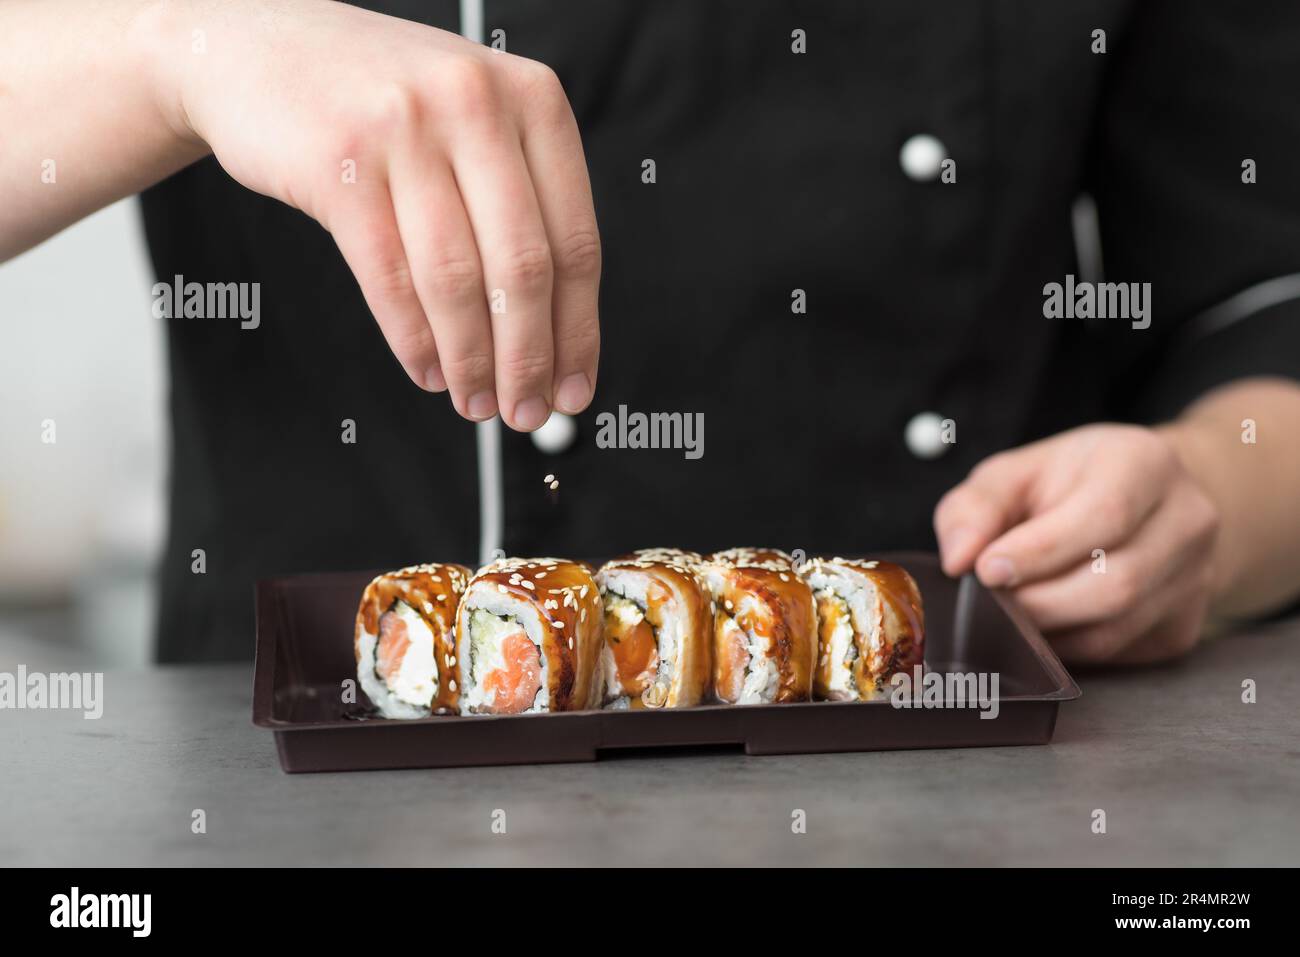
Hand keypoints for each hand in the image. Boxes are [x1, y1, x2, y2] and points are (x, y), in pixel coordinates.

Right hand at [144, 0, 599, 429]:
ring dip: (471, 361)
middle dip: (528, 361)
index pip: (577, 243)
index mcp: (534, 100)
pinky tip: (428, 369)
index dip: (578, 333)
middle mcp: (476, 106)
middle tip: (526, 411)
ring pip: (457, 281)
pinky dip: (414, 340)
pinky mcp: (339, 164)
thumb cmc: (379, 101)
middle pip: (524, 269)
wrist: (255, 47)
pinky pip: (390, 278)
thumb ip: (520, 206)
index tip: (575, 387)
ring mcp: (405, 130)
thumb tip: (556, 337)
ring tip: (475, 402)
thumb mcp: (473, 123)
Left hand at [934, 424, 1220, 664]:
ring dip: (1049, 631)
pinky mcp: (1183, 626)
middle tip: (990, 602)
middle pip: (1116, 582)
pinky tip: (1044, 626)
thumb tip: (958, 559)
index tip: (987, 570)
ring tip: (1009, 615)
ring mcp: (1196, 577)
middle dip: (1039, 601)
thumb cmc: (1064, 485)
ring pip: (1117, 627)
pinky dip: (1069, 648)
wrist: (1138, 504)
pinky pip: (1119, 653)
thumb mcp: (1011, 475)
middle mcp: (1188, 520)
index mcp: (1145, 462)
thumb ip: (974, 509)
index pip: (1104, 515)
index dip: (1041, 551)